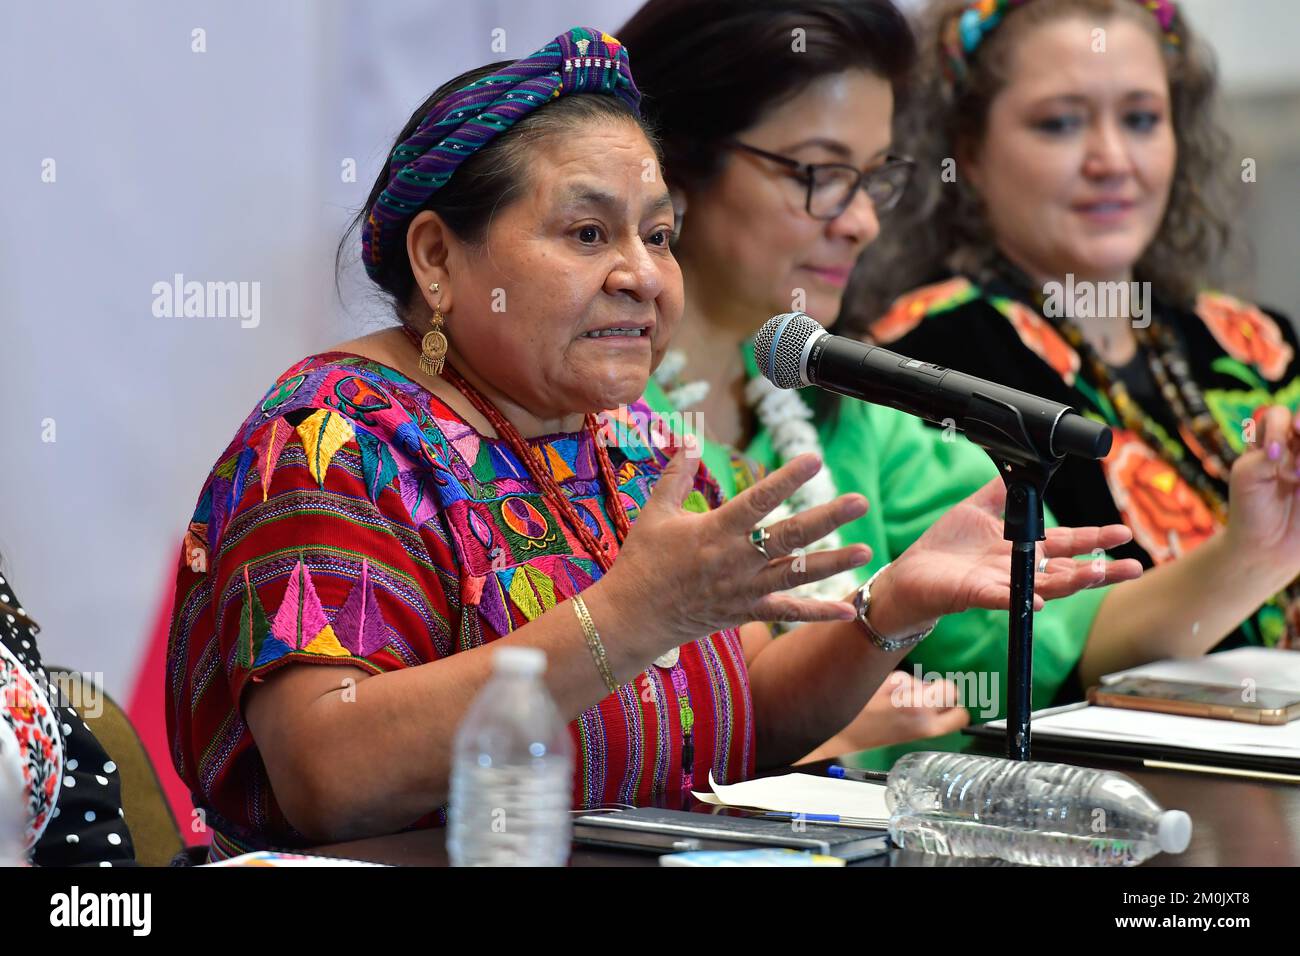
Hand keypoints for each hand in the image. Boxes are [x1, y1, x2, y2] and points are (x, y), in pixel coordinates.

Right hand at [604, 448, 871, 649]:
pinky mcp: (746, 612)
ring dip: (832, 563)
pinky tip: (849, 610)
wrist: (633, 616)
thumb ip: (676, 474)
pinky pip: (787, 613)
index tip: (813, 459)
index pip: (758, 500)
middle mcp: (736, 560)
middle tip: (860, 501)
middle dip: (826, 518)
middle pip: (788, 536)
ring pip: (796, 574)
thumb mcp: (654, 512)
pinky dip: (818, 613)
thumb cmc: (642, 561)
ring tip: (865, 549)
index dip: (787, 480)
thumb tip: (691, 439)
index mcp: (715, 530)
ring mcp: (744, 589)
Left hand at [800, 672, 970, 760]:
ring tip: (894, 698)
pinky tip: (881, 692)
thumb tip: (939, 705)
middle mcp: (919, 709)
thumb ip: (924, 720)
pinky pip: (901, 677)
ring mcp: (904, 691)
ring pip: (922, 681)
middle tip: (927, 698)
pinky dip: (895, 681)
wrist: (837, 733)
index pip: (961, 715)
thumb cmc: (868, 737)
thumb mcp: (905, 736)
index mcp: (926, 730)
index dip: (956, 710)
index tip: (950, 710)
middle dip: (942, 692)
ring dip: (913, 686)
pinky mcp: (887, 678)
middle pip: (950, 689)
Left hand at [867, 477, 1144, 638]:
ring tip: (1099, 574)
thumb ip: (1003, 488)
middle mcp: (1020, 569)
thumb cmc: (946, 547)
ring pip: (1045, 585)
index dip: (1095, 538)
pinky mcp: (977, 593)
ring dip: (1073, 580)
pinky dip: (1021, 599)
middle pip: (1069, 569)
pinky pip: (1003, 598)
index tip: (1123, 533)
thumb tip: (1023, 460)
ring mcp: (1002, 584)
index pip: (1068, 543)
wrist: (913, 574)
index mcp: (1023, 548)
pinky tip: (1038, 600)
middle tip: (1134, 568)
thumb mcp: (979, 509)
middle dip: (1102, 569)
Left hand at [1223, 405, 1299, 572]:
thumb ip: (1263, 455)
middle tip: (1299, 439)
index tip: (1275, 452)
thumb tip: (1282, 448)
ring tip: (1298, 475)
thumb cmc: (1249, 508)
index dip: (1280, 424)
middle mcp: (1295, 448)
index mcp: (1270, 441)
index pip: (1279, 415)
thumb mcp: (1246, 477)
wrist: (1266, 546)